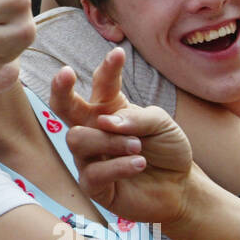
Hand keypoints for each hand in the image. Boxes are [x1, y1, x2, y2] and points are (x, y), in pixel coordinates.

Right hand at [50, 49, 194, 222]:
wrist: (179, 187)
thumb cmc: (166, 150)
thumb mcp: (162, 124)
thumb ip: (137, 117)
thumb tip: (105, 121)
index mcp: (108, 109)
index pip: (102, 83)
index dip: (108, 68)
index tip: (118, 53)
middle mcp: (93, 129)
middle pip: (64, 106)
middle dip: (60, 88)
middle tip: (66, 73)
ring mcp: (89, 157)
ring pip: (78, 138)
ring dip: (109, 140)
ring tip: (137, 147)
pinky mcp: (93, 185)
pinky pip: (92, 172)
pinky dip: (118, 165)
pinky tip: (138, 164)